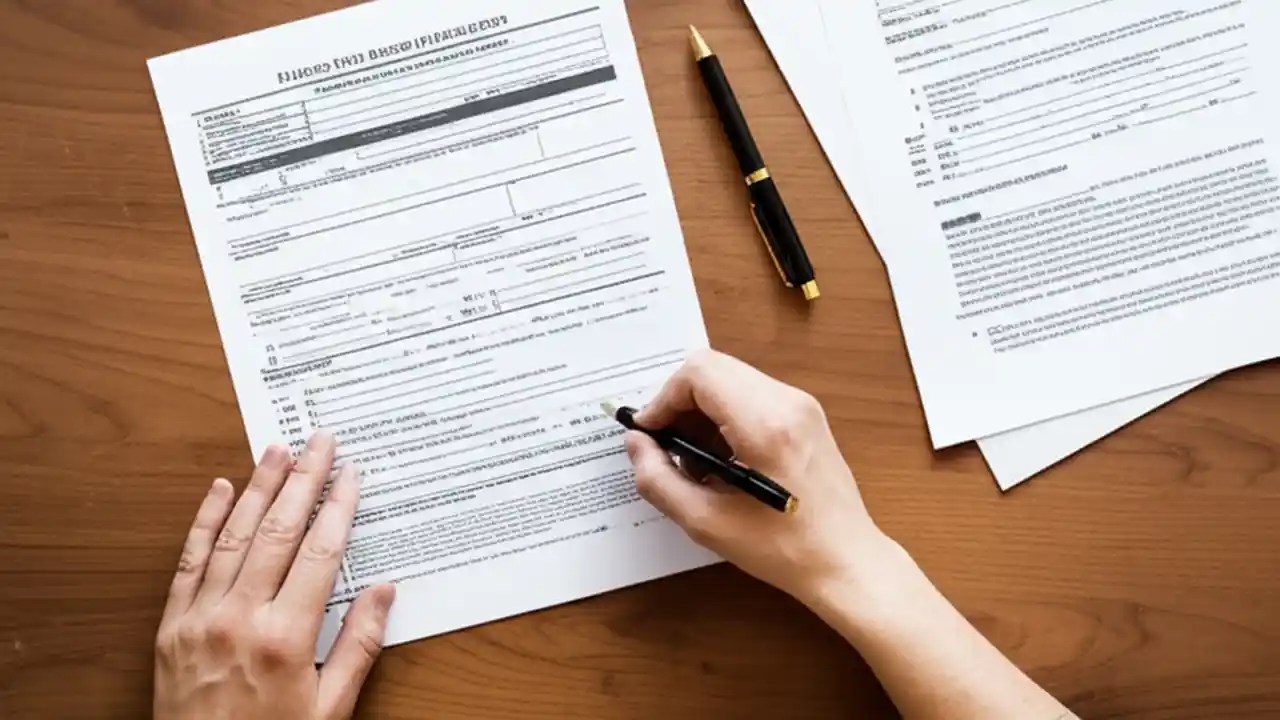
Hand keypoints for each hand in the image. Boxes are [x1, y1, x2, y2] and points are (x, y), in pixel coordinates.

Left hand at [154, 431, 395, 719]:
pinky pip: (189, 562)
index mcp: (285, 638)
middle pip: (278, 531)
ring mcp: (201, 619)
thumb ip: (359, 646)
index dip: (339, 507)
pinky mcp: (172, 627)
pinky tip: (220, 490)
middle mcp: (240, 618)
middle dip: (304, 480)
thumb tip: (386, 592)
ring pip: (233, 536)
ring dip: (258, 487)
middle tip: (320, 442)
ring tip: (277, 450)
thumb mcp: (330, 708)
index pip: (320, 553)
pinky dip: (205, 522)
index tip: (351, 474)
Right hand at [626, 351, 890, 605]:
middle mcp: (787, 402)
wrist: (847, 561)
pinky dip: (725, 416)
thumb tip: (636, 443)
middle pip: (713, 368)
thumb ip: (659, 479)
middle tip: (669, 448)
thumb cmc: (783, 549)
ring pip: (730, 379)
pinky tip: (723, 461)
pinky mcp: (806, 415)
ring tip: (697, 462)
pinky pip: (751, 395)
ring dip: (702, 411)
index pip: (699, 372)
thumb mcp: (706, 522)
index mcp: (765, 424)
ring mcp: (801, 405)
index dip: (663, 399)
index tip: (651, 435)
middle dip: (680, 403)